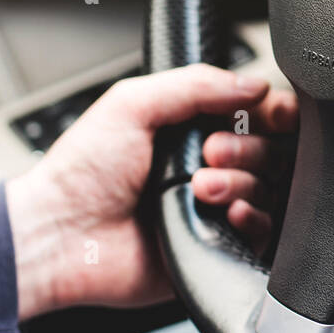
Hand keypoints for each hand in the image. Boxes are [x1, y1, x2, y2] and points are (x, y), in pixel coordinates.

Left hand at [6, 64, 298, 320]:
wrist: (61, 236)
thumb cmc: (80, 174)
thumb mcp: (132, 104)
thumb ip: (196, 84)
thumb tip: (254, 84)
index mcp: (190, 130)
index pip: (255, 114)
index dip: (272, 111)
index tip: (270, 113)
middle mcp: (208, 168)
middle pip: (270, 150)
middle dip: (248, 148)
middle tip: (209, 152)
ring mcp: (213, 209)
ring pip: (270, 190)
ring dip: (242, 183)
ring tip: (200, 188)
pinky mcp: (216, 248)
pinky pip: (263, 234)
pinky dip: (253, 219)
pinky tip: (228, 214)